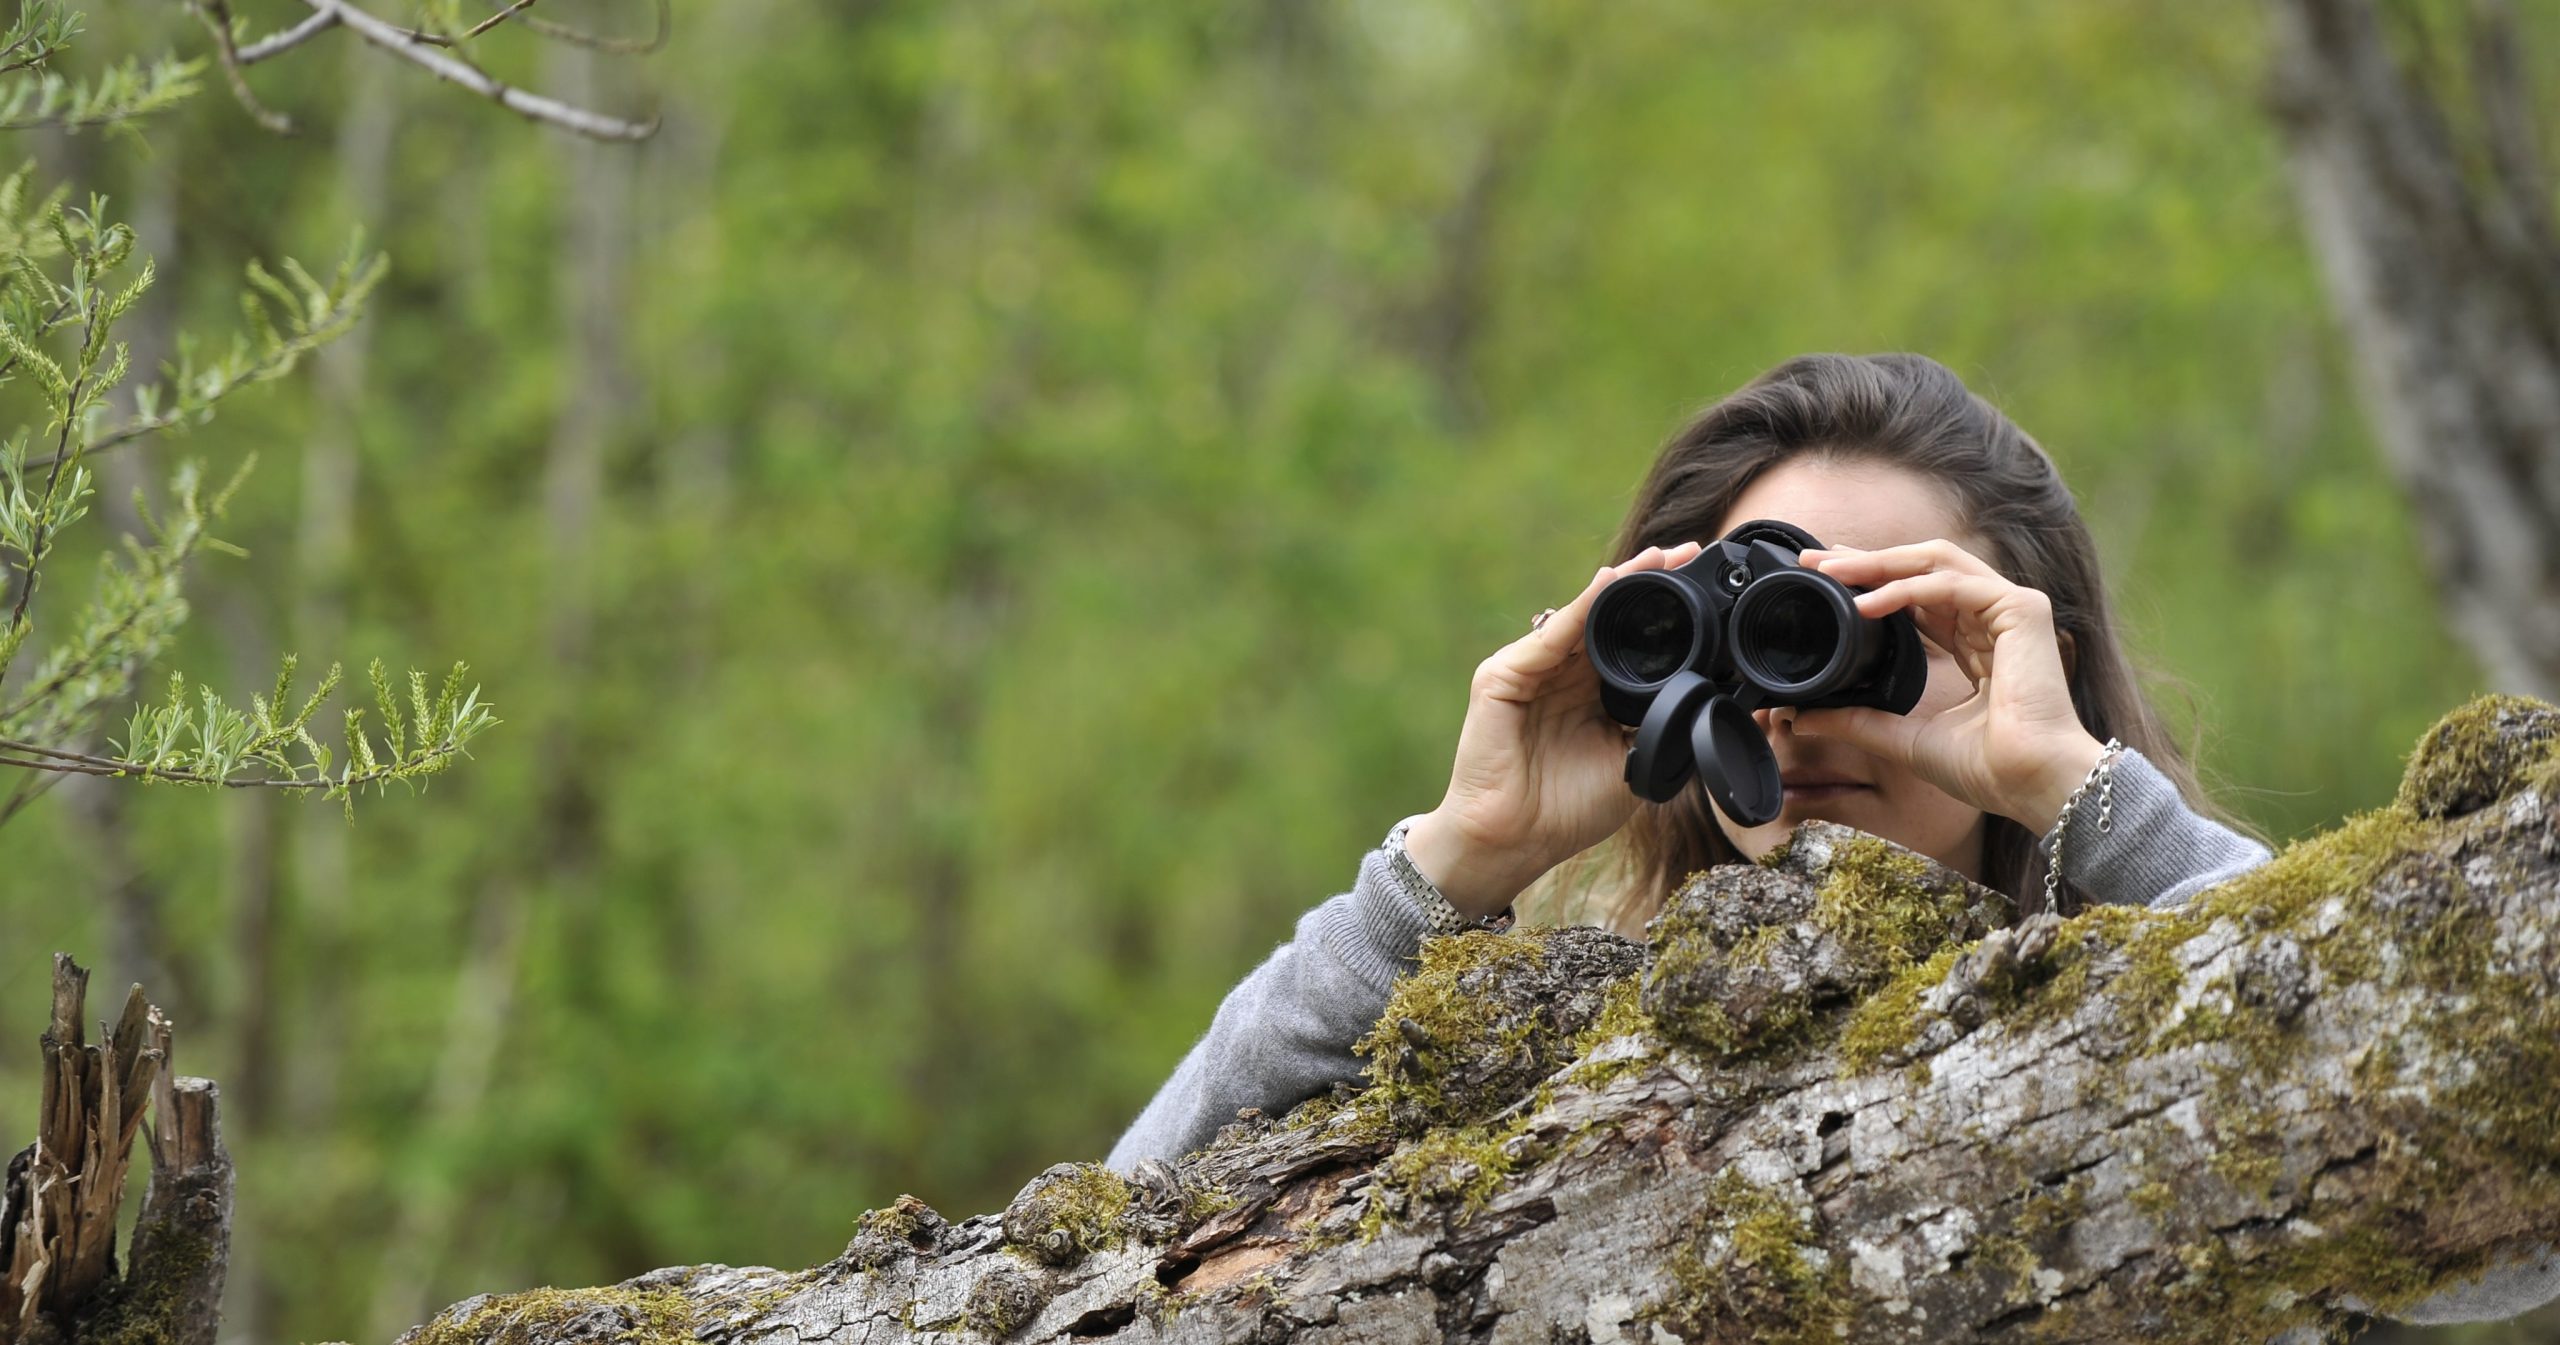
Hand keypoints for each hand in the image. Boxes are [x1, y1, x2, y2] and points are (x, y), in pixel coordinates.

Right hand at [1404, 541, 1707, 915]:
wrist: (1512, 842)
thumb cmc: (1565, 812)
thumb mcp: (1632, 763)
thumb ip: (1660, 726)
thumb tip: (1710, 698)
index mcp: (1590, 693)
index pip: (1630, 640)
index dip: (1666, 613)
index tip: (1705, 585)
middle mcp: (1560, 674)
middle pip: (1607, 617)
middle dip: (1648, 583)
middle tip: (1690, 553)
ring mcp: (1529, 671)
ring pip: (1581, 616)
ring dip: (1620, 585)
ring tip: (1660, 560)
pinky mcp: (1502, 676)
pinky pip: (1549, 638)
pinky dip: (1579, 610)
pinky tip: (1608, 585)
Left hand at [1787, 539, 2104, 834]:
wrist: (2031, 784)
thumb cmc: (1988, 769)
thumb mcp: (1905, 738)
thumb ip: (1858, 721)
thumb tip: (1801, 717)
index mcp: (1976, 644)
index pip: (1919, 596)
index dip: (1873, 582)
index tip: (1826, 580)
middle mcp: (1994, 619)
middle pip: (1923, 568)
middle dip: (1867, 562)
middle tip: (1815, 562)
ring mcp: (2012, 609)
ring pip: (1936, 564)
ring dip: (1879, 564)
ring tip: (1831, 572)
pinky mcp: (2021, 610)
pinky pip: (1952, 585)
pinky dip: (1905, 590)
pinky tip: (1866, 604)